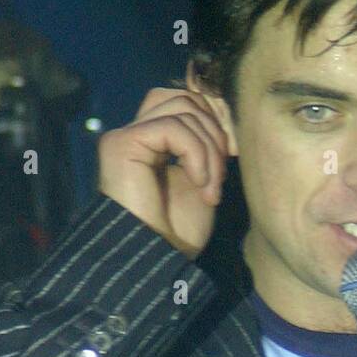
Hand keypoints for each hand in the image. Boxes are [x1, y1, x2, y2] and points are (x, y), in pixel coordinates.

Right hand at [97, 80, 232, 257]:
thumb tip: (226, 112)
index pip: (185, 99)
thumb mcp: (204, 179)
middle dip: (215, 130)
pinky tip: (200, 185)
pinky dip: (196, 155)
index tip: (234, 152)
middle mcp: (136, 132)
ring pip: (183, 108)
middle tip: (222, 175)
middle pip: (185, 97)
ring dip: (209, 150)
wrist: (157, 260)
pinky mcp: (122, 143)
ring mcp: (126, 136)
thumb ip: (208, 145)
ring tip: (211, 188)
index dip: (215, 117)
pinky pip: (172, 128)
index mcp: (154, 140)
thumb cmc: (178, 231)